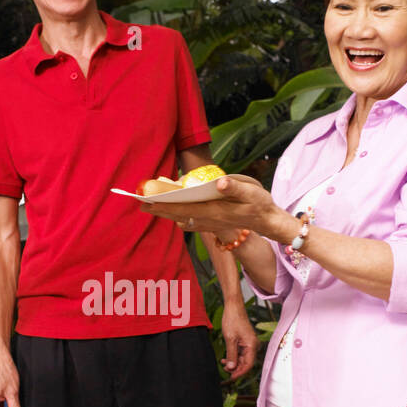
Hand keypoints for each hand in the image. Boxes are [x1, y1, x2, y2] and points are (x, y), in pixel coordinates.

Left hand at [140, 176, 282, 238]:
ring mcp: (209, 223)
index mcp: (214, 211)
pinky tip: (172, 214)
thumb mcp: (251, 192)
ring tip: (151, 206)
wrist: (267, 220)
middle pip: (178, 214)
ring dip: (167, 213)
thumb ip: (235, 187)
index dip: (164, 205)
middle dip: (159, 209)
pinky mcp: (212, 223)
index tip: (148, 201)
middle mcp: (208, 219)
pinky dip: (178, 217)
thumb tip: (218, 183)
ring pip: (182, 219)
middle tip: (140, 203)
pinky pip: (190, 221)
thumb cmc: (259, 204)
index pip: (183, 208)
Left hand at [219, 302, 257, 379]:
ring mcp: (250, 344)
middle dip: (235, 369)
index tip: (231, 378)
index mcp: (252, 345)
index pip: (248, 365)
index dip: (239, 373)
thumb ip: (231, 355)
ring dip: (233, 363)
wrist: (233, 307)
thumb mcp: (230, 340)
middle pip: (246, 363)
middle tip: (225, 372)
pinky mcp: (245, 342)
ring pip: (242, 359)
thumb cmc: (232, 320)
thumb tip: (231, 369)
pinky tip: (224, 359)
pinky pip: (241, 353)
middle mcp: (253, 345)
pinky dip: (233, 357)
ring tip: (222, 364)